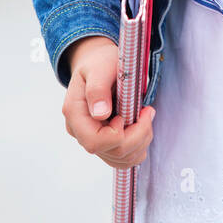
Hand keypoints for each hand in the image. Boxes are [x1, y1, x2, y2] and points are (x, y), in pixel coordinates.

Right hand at [61, 35, 155, 168]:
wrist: (98, 63)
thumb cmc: (100, 62)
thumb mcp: (100, 67)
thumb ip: (98, 89)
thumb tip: (100, 114)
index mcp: (75, 113)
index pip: (94, 141)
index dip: (118, 134)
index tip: (131, 112)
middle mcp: (80, 130)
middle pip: (112, 152)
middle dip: (138, 136)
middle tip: (147, 112)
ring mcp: (92, 138)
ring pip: (120, 159)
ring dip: (141, 142)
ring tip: (145, 117)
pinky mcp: (104, 142)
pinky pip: (123, 158)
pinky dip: (138, 147)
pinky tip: (141, 127)